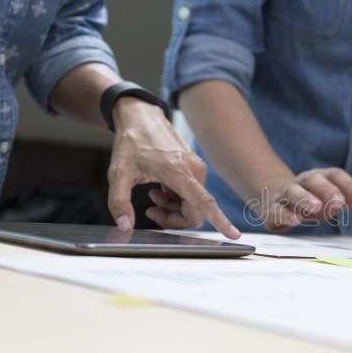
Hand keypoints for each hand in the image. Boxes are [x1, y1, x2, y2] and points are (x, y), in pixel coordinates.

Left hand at [107, 98, 240, 238]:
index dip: (220, 221)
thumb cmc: (131, 141)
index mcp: (179, 172)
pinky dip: (176, 198)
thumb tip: (125, 224)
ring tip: (153, 194)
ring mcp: (197, 168)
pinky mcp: (195, 167)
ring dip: (173, 207)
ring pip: (193, 204)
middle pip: (195, 211)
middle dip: (174, 217)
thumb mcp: (118, 172)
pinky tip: (160, 187)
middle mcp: (194, 171)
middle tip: (150, 210)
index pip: (204, 203)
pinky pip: (192, 194)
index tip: (233, 236)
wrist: (141, 116)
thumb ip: (119, 201)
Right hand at [259, 168, 351, 232]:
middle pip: (314, 180)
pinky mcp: (272, 209)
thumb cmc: (308, 200)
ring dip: (305, 198)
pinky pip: (278, 210)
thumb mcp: (327, 200)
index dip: (351, 187)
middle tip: (339, 202)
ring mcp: (286, 194)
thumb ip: (344, 200)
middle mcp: (303, 182)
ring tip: (316, 207)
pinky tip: (296, 221)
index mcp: (319, 177)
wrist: (272, 197)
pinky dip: (286, 215)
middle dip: (327, 190)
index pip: (336, 176)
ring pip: (294, 192)